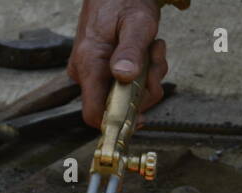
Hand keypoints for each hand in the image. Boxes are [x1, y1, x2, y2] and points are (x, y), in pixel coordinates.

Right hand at [68, 0, 168, 128]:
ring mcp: (93, 72)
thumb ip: (131, 50)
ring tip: (153, 50)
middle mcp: (86, 72)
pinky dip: (144, 73)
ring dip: (148, 79)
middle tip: (155, 64)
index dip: (117, 121)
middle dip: (144, 91)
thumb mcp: (137, 22)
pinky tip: (147, 52)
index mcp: (89, 63)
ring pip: (125, 95)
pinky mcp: (102, 69)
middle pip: (116, 106)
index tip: (141, 116)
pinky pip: (126, 83)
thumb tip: (124, 77)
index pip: (94, 114)